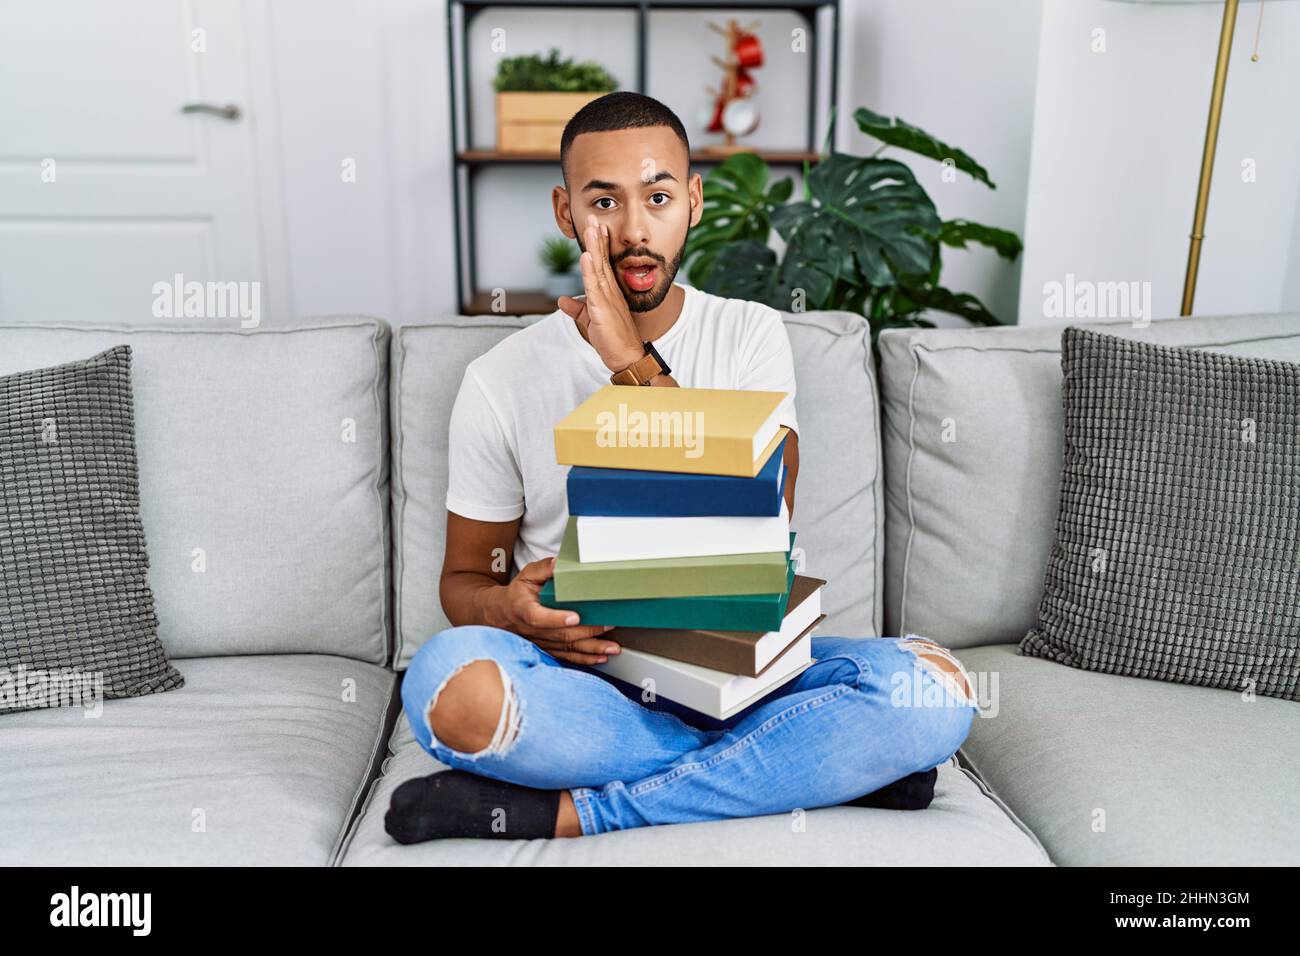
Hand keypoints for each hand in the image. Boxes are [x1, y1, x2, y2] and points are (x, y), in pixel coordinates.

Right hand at [480, 556, 620, 664]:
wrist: (501, 616)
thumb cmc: (517, 595)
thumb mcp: (526, 576)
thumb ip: (543, 569)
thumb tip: (560, 563)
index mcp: (524, 609)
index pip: (539, 617)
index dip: (557, 618)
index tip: (574, 617)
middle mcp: (533, 630)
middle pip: (561, 635)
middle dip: (588, 631)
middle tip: (608, 625)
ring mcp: (541, 643)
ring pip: (568, 649)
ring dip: (592, 649)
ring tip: (612, 647)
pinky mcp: (548, 650)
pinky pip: (568, 658)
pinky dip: (586, 659)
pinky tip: (601, 657)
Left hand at [556, 214, 644, 372]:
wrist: (626, 357)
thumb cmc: (613, 340)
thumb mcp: (590, 321)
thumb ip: (576, 309)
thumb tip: (562, 300)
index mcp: (609, 293)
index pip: (603, 264)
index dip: (600, 245)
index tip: (597, 228)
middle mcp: (610, 292)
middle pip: (602, 260)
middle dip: (598, 238)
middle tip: (595, 218)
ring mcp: (607, 299)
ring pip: (599, 268)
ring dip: (595, 247)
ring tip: (592, 228)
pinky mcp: (602, 309)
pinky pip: (594, 286)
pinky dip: (590, 270)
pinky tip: (587, 255)